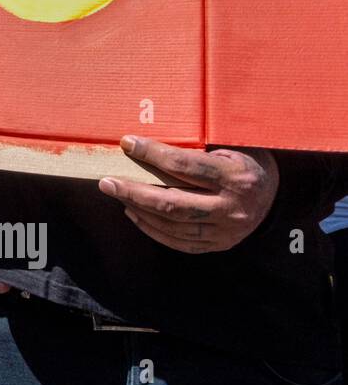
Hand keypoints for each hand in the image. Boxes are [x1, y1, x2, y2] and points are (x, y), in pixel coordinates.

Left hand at [98, 135, 278, 253]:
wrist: (277, 194)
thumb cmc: (246, 159)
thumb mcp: (231, 144)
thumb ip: (197, 145)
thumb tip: (147, 140)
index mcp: (237, 176)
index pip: (184, 165)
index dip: (151, 153)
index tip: (127, 143)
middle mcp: (232, 207)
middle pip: (172, 203)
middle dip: (134, 191)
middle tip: (106, 181)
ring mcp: (227, 231)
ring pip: (173, 225)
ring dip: (139, 210)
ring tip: (117, 194)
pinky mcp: (220, 245)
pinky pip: (180, 242)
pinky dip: (153, 229)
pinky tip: (135, 214)